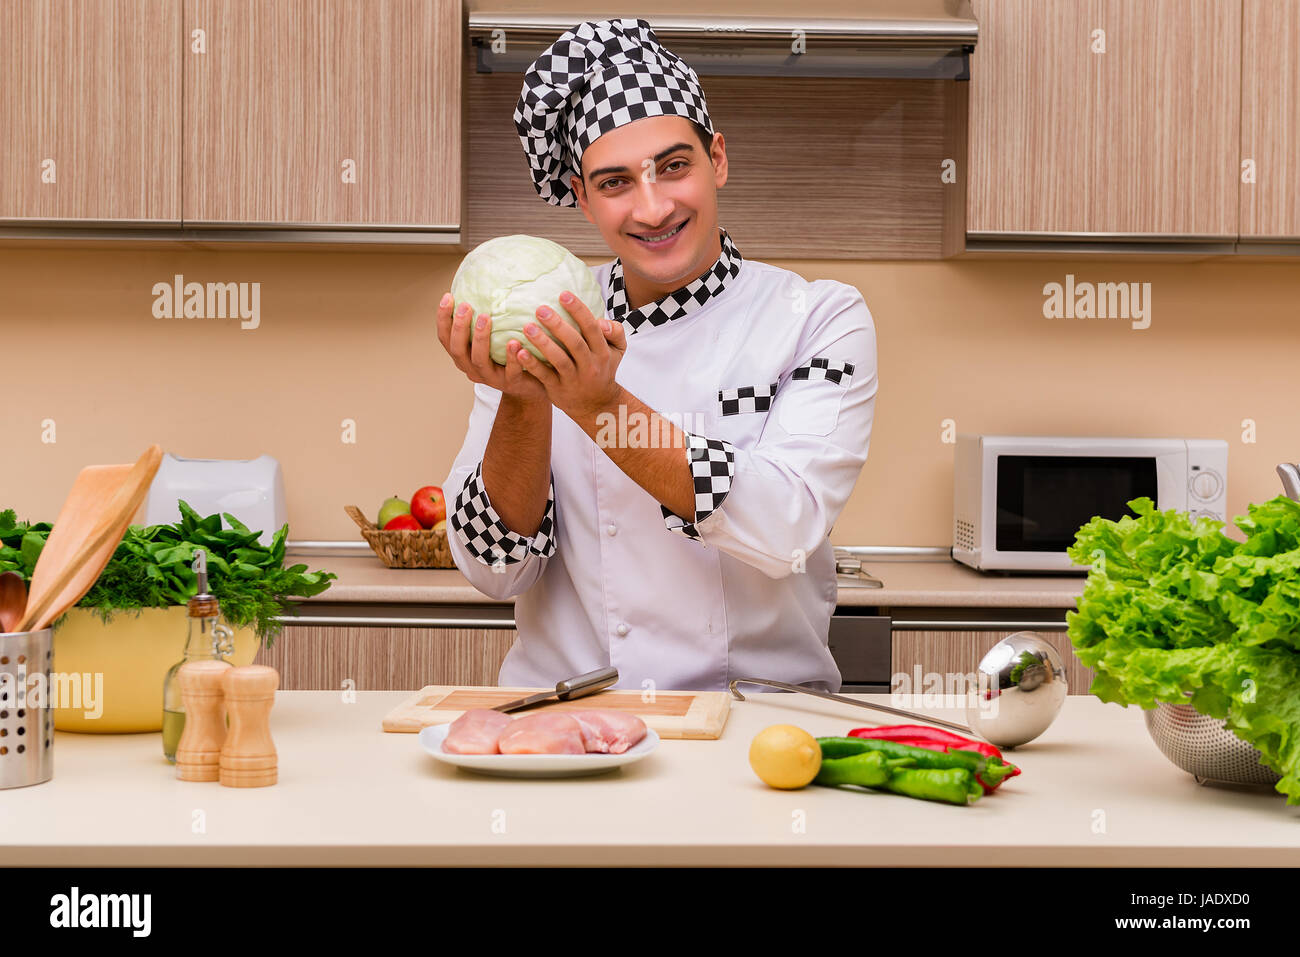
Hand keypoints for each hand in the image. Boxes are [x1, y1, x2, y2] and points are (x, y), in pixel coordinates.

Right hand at [436, 293, 547, 401]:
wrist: (533, 383)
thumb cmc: (510, 354)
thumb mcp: (494, 336)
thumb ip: (485, 317)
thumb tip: (485, 281)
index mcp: (464, 356)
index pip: (445, 338)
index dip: (443, 318)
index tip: (448, 296)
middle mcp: (472, 368)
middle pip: (458, 350)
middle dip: (459, 327)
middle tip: (466, 306)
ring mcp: (491, 378)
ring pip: (479, 360)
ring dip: (480, 338)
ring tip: (485, 317)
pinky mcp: (511, 384)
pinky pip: (510, 371)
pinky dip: (511, 357)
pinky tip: (514, 342)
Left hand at [513, 290, 626, 420]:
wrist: (597, 405)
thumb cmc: (603, 369)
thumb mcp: (617, 351)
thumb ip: (615, 331)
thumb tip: (602, 320)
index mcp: (602, 351)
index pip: (592, 328)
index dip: (578, 311)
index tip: (563, 294)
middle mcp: (589, 365)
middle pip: (575, 343)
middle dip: (558, 325)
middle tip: (540, 308)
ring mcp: (573, 379)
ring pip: (559, 360)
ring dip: (543, 343)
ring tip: (527, 327)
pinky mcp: (558, 389)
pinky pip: (545, 376)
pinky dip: (532, 365)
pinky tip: (519, 352)